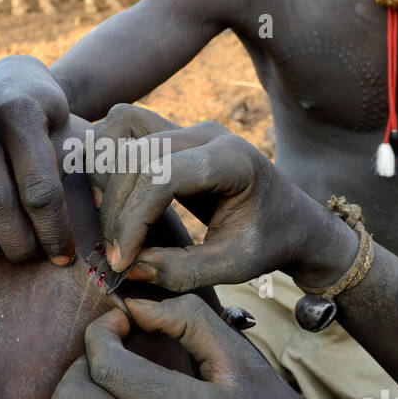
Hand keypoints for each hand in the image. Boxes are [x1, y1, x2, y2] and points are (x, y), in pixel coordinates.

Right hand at [0, 55, 74, 263]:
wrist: (10, 80)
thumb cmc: (51, 116)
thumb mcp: (72, 134)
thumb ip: (75, 175)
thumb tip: (86, 230)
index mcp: (22, 112)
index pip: (38, 188)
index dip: (52, 229)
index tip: (64, 254)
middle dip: (19, 240)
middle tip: (36, 256)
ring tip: (14, 246)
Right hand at [87, 104, 350, 291]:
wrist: (293, 219)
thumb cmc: (268, 243)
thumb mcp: (234, 267)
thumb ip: (182, 272)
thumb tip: (127, 267)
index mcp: (232, 161)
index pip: (161, 177)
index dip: (132, 220)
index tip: (121, 262)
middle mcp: (208, 133)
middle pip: (137, 154)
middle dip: (115, 208)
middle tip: (115, 254)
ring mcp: (189, 126)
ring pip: (123, 127)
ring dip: (104, 175)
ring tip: (111, 222)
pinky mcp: (174, 131)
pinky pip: (125, 126)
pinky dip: (108, 157)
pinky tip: (111, 199)